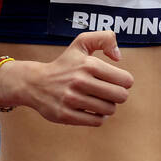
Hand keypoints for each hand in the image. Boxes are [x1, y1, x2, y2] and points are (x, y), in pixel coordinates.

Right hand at [0, 31, 132, 125]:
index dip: (124, 81)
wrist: (35, 82)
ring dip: (108, 106)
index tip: (115, 80)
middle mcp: (80, 81)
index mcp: (88, 64)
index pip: (125, 80)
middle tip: (109, 92)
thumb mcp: (81, 43)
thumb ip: (104, 39)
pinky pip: (97, 121)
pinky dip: (98, 117)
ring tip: (98, 100)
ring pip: (109, 110)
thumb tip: (118, 57)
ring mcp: (72, 100)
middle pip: (120, 96)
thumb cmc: (64, 64)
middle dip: (118, 95)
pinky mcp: (66, 115)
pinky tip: (91, 109)